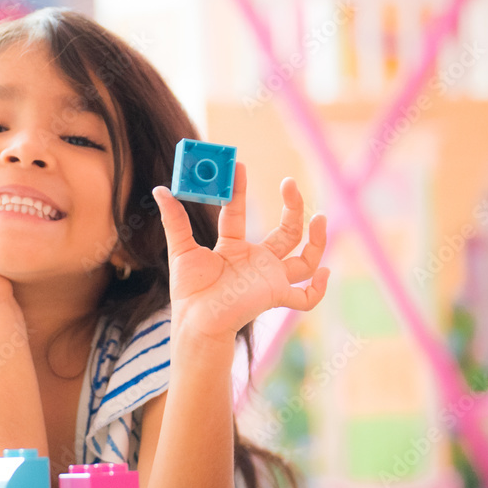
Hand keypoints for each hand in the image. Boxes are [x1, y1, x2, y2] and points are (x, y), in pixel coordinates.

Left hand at [152, 162, 328, 339]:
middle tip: (290, 183)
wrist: (195, 321)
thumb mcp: (181, 249)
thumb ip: (175, 220)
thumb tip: (161, 189)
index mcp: (233, 248)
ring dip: (317, 241)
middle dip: (294, 208)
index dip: (239, 190)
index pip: (239, 213)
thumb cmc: (189, 291)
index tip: (239, 166)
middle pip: (287, 232)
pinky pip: (306, 298)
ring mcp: (269, 278)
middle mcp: (257, 261)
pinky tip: (326, 274)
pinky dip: (319, 289)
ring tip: (321, 217)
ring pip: (306, 260)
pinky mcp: (276, 296)